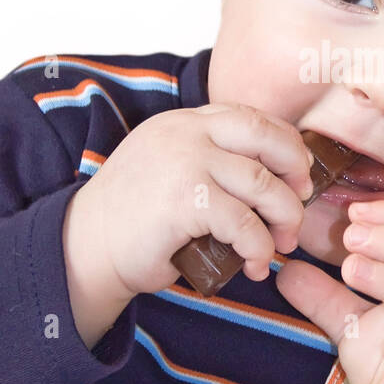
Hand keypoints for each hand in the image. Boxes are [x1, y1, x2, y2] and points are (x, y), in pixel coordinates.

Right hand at [73, 103, 314, 298]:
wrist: (84, 247)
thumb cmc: (134, 218)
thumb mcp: (171, 168)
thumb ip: (210, 159)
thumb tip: (277, 178)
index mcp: (186, 122)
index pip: (254, 117)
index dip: (286, 146)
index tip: (297, 176)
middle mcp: (187, 133)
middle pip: (268, 137)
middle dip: (296, 172)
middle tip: (299, 205)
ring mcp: (186, 163)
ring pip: (264, 185)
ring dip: (284, 220)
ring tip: (279, 245)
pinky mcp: (185, 201)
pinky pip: (245, 224)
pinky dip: (259, 248)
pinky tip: (254, 265)